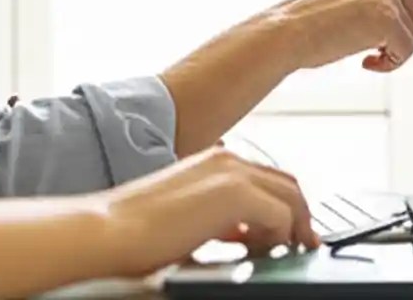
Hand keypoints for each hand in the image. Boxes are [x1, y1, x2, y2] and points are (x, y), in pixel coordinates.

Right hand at [96, 146, 318, 277]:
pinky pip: (282, 215)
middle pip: (287, 183)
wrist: (110, 232)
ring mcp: (232, 172)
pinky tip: (263, 254)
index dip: (286, 207)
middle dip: (300, 215)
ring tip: (288, 253)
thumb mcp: (190, 219)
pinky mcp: (235, 193)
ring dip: (295, 226)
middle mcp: (227, 159)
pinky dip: (281, 237)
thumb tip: (246, 236)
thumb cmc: (137, 231)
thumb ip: (221, 221)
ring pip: (291, 195)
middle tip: (302, 245)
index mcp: (214, 162)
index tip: (290, 235)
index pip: (267, 178)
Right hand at [273, 0, 412, 72]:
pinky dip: (388, 64)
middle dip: (402, 38)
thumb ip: (379, 0)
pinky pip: (406, 51)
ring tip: (362, 52)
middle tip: (370, 48)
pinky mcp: (387, 16)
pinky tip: (364, 60)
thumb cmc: (310, 24)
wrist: (288, 31)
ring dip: (393, 52)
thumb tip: (408, 26)